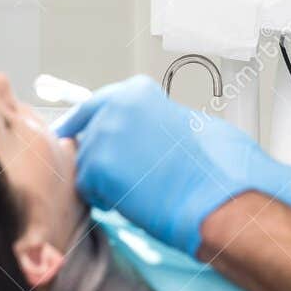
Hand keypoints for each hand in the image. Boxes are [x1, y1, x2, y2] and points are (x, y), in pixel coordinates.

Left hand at [54, 75, 290, 255]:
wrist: (217, 197)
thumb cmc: (214, 165)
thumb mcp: (188, 123)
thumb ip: (155, 120)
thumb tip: (148, 131)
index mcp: (137, 92)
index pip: (94, 104)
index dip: (85, 122)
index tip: (72, 130)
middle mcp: (116, 107)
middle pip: (88, 133)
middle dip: (102, 154)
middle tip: (123, 174)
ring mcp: (104, 137)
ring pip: (86, 162)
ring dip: (105, 178)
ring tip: (140, 187)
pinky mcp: (97, 169)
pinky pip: (87, 187)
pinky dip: (105, 198)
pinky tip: (133, 198)